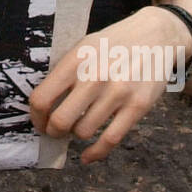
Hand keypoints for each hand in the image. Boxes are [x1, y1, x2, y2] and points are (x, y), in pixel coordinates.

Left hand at [29, 8, 184, 162]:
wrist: (156, 34)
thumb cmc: (114, 42)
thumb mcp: (84, 47)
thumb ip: (65, 71)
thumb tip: (43, 103)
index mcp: (76, 60)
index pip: (42, 98)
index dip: (36, 117)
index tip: (39, 121)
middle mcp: (95, 77)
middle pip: (60, 121)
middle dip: (53, 131)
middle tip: (56, 130)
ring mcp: (118, 93)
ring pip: (84, 132)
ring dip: (77, 134)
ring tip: (79, 127)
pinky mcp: (138, 106)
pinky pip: (110, 140)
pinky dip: (95, 153)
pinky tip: (87, 156)